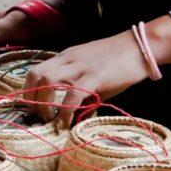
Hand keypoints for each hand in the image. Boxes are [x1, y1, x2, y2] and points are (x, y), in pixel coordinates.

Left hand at [23, 32, 151, 129]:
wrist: (141, 46)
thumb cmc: (120, 61)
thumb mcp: (95, 75)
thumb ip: (84, 94)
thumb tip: (78, 117)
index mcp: (66, 57)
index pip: (36, 71)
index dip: (29, 92)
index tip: (34, 109)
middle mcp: (68, 60)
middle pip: (35, 74)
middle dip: (31, 98)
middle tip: (38, 116)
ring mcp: (80, 67)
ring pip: (47, 81)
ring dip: (43, 104)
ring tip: (50, 120)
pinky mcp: (94, 77)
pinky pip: (72, 94)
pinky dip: (66, 111)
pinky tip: (67, 124)